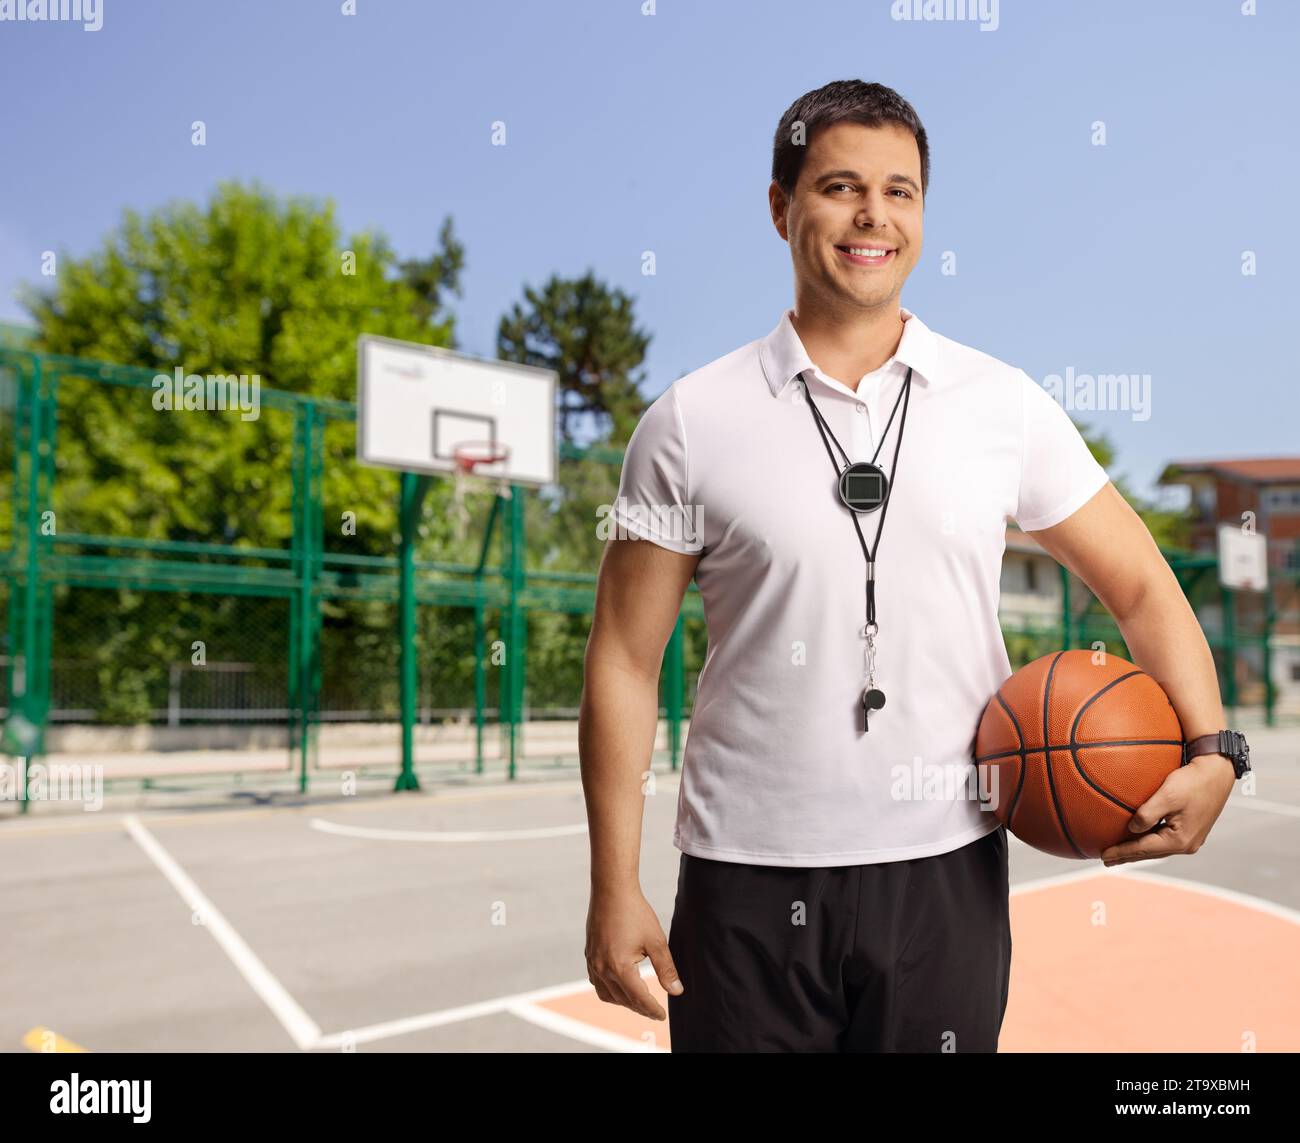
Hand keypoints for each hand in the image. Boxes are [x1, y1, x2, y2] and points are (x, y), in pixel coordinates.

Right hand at [585, 887, 683, 1019]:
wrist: (611, 890)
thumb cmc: (635, 912)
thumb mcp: (656, 941)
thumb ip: (666, 969)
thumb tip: (677, 992)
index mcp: (620, 967)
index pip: (639, 999)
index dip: (652, 1009)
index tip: (662, 1016)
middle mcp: (602, 969)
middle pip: (623, 999)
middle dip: (640, 1007)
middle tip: (654, 1010)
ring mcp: (593, 963)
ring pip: (607, 995)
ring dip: (624, 1001)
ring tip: (639, 1000)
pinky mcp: (589, 955)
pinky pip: (597, 983)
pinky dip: (609, 990)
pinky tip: (620, 986)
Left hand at [1101, 754, 1235, 865]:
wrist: (1217, 772)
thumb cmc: (1192, 781)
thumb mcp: (1167, 796)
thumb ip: (1147, 814)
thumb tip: (1132, 829)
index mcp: (1180, 840)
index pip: (1143, 849)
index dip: (1121, 853)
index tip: (1102, 856)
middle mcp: (1187, 844)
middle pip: (1150, 853)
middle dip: (1127, 857)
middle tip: (1106, 860)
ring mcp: (1191, 838)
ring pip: (1158, 848)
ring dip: (1138, 850)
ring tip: (1120, 853)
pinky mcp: (1192, 830)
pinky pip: (1165, 839)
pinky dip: (1149, 841)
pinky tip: (1140, 837)